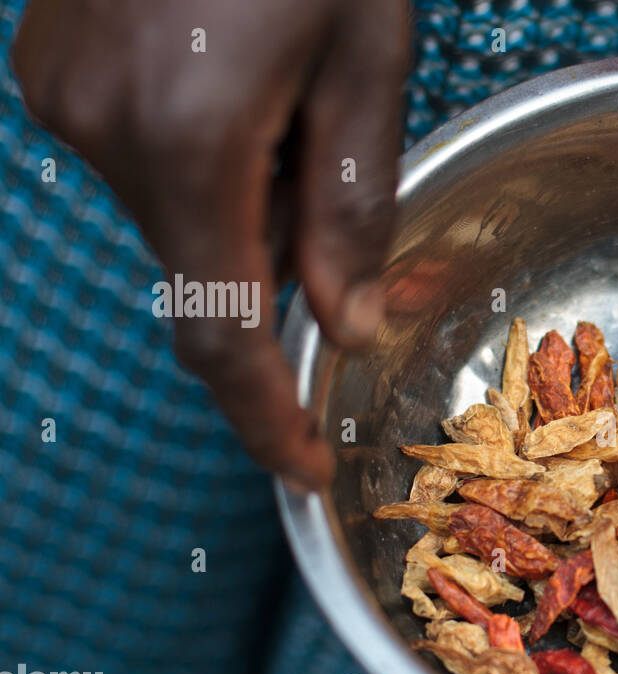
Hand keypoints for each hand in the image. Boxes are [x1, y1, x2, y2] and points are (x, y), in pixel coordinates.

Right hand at [13, 0, 409, 488]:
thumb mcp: (368, 65)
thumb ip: (353, 211)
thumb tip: (343, 326)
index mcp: (189, 141)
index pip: (220, 333)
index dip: (264, 415)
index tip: (303, 466)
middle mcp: (100, 132)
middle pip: (207, 267)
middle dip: (279, 252)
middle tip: (325, 153)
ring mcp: (60, 98)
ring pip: (179, 214)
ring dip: (246, 195)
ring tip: (283, 89)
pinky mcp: (51, 72)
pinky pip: (146, 162)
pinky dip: (206, 157)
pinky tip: (236, 75)